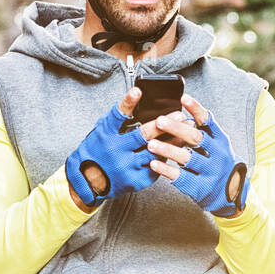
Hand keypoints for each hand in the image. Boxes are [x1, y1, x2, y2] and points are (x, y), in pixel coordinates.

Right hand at [65, 88, 182, 207]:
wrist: (89, 182)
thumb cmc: (97, 152)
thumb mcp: (101, 132)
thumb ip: (117, 120)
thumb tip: (136, 101)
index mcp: (106, 135)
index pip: (117, 115)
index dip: (128, 102)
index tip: (138, 91)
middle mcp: (116, 150)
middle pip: (143, 134)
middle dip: (163, 123)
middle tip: (179, 114)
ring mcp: (126, 166)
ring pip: (155, 152)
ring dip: (172, 140)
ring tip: (185, 130)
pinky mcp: (136, 180)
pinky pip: (156, 166)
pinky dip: (167, 156)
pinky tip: (178, 148)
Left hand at [145, 95, 248, 217]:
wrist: (230, 194)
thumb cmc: (217, 163)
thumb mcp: (217, 145)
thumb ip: (202, 131)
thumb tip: (181, 111)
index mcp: (220, 140)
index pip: (209, 121)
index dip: (196, 109)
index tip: (183, 98)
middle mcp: (218, 155)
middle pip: (196, 138)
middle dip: (177, 129)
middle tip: (159, 121)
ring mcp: (210, 172)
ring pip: (187, 158)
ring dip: (167, 150)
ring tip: (151, 144)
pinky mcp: (201, 187)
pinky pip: (181, 177)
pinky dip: (166, 170)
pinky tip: (153, 164)